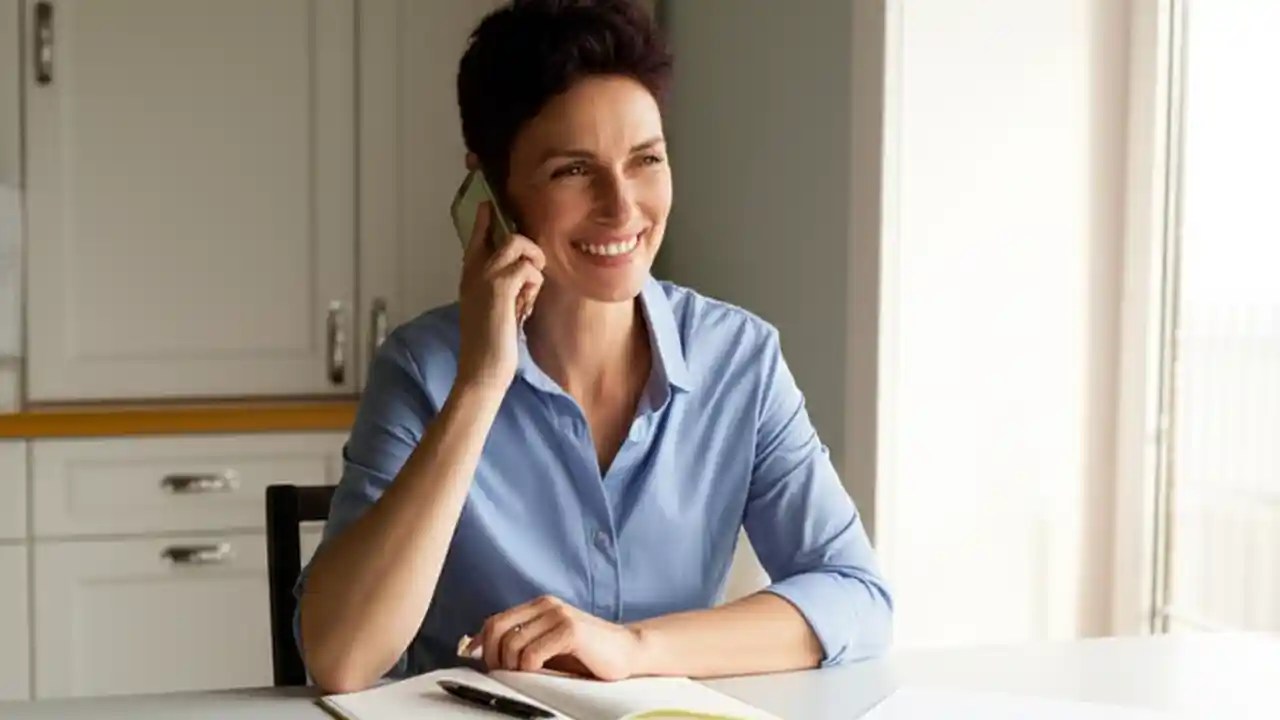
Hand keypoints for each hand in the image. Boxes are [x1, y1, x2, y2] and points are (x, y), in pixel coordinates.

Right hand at [456, 202, 544, 392]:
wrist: (482, 371)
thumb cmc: (492, 346)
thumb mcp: (497, 311)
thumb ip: (506, 290)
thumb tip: (528, 276)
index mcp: (470, 276)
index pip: (477, 237)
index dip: (485, 219)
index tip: (487, 204)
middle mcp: (473, 271)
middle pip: (508, 235)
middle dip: (530, 252)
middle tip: (533, 280)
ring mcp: (485, 277)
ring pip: (519, 244)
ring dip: (534, 266)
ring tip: (529, 295)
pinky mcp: (500, 288)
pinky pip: (529, 268)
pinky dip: (534, 285)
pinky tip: (526, 307)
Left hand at [467, 595, 643, 680]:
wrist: (628, 652)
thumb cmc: (588, 654)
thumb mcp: (548, 645)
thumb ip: (521, 642)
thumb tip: (480, 650)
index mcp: (539, 606)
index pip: (494, 621)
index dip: (484, 647)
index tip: (488, 666)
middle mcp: (546, 605)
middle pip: (497, 630)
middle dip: (495, 658)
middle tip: (508, 675)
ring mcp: (558, 615)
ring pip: (513, 645)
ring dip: (514, 668)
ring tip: (530, 676)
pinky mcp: (570, 630)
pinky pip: (532, 653)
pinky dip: (530, 669)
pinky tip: (543, 673)